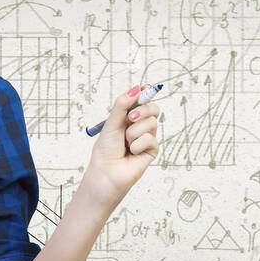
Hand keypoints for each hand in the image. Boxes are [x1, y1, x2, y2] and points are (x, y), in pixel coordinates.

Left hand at [81, 84, 159, 210]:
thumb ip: (122, 105)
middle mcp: (139, 125)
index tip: (146, 88)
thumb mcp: (111, 123)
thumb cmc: (106, 151)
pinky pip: (151, 139)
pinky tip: (131, 152)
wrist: (107, 173)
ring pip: (152, 123)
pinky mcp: (152, 150)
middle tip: (130, 118)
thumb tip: (135, 89)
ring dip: (135, 132)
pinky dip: (138, 144)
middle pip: (153, 108)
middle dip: (142, 110)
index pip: (142, 100)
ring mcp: (146, 137)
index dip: (146, 92)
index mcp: (128, 117)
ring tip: (126, 143)